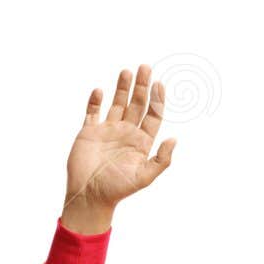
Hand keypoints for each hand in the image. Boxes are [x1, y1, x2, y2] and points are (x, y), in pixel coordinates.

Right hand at [61, 63, 176, 233]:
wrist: (90, 196)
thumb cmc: (118, 189)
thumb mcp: (144, 177)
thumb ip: (161, 159)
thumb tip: (174, 139)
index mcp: (140, 143)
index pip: (152, 117)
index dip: (156, 100)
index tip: (159, 84)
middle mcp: (125, 133)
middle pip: (136, 105)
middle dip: (141, 87)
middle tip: (145, 67)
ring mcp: (107, 131)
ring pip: (116, 103)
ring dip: (122, 88)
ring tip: (127, 71)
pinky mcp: (89, 132)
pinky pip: (92, 112)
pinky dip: (95, 101)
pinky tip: (100, 91)